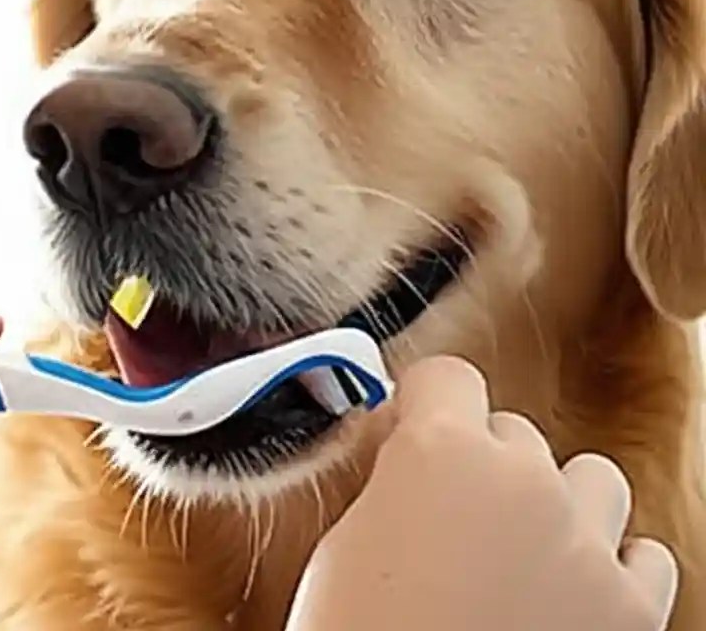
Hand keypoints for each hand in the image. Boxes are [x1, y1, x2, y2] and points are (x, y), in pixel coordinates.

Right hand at [287, 356, 677, 630]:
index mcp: (441, 453)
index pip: (447, 378)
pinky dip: (610, 564)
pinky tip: (568, 589)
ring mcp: (585, 544)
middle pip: (512, 432)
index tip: (417, 424)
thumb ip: (391, 480)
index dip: (425, 403)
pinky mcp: (630, 608)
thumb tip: (407, 454)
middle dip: (481, 464)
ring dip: (556, 503)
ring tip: (518, 551)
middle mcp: (523, 481)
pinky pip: (643, 554)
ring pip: (591, 479)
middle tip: (450, 521)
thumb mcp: (344, 545)